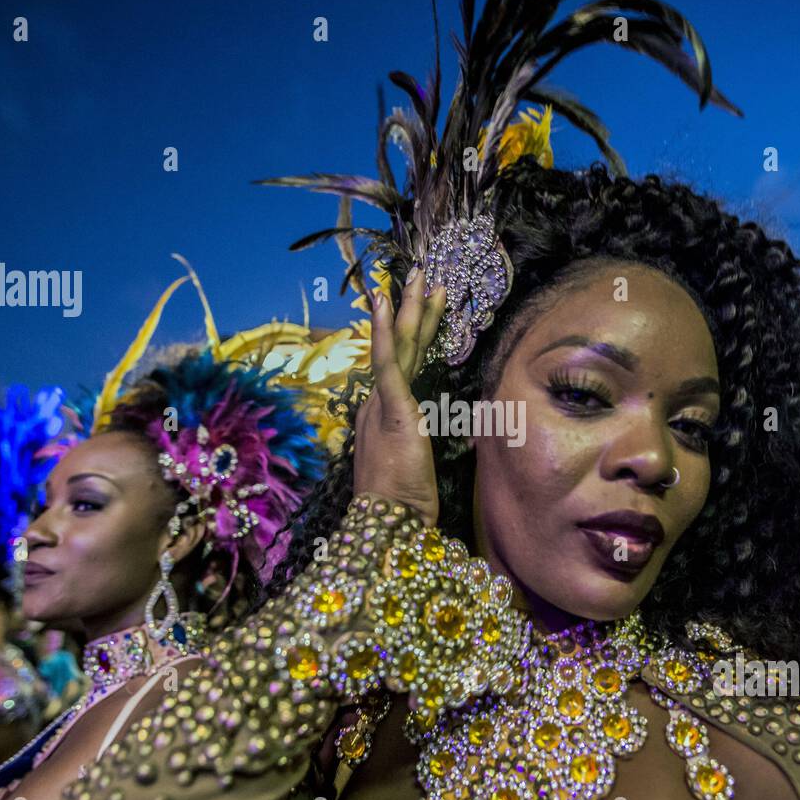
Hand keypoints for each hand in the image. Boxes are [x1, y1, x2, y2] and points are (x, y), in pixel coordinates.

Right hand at [352, 268, 447, 526]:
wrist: (388, 524)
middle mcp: (377, 405)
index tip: (413, 310)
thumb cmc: (401, 509)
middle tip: (418, 275)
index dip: (408, 336)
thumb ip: (415, 452)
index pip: (400, 367)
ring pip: (399, 346)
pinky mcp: (391, 408)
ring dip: (407, 308)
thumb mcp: (412, 473)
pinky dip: (386, 330)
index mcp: (382, 418)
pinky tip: (385, 302)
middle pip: (400, 349)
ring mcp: (382, 404)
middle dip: (409, 310)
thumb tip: (422, 449)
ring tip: (417, 275)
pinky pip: (388, 361)